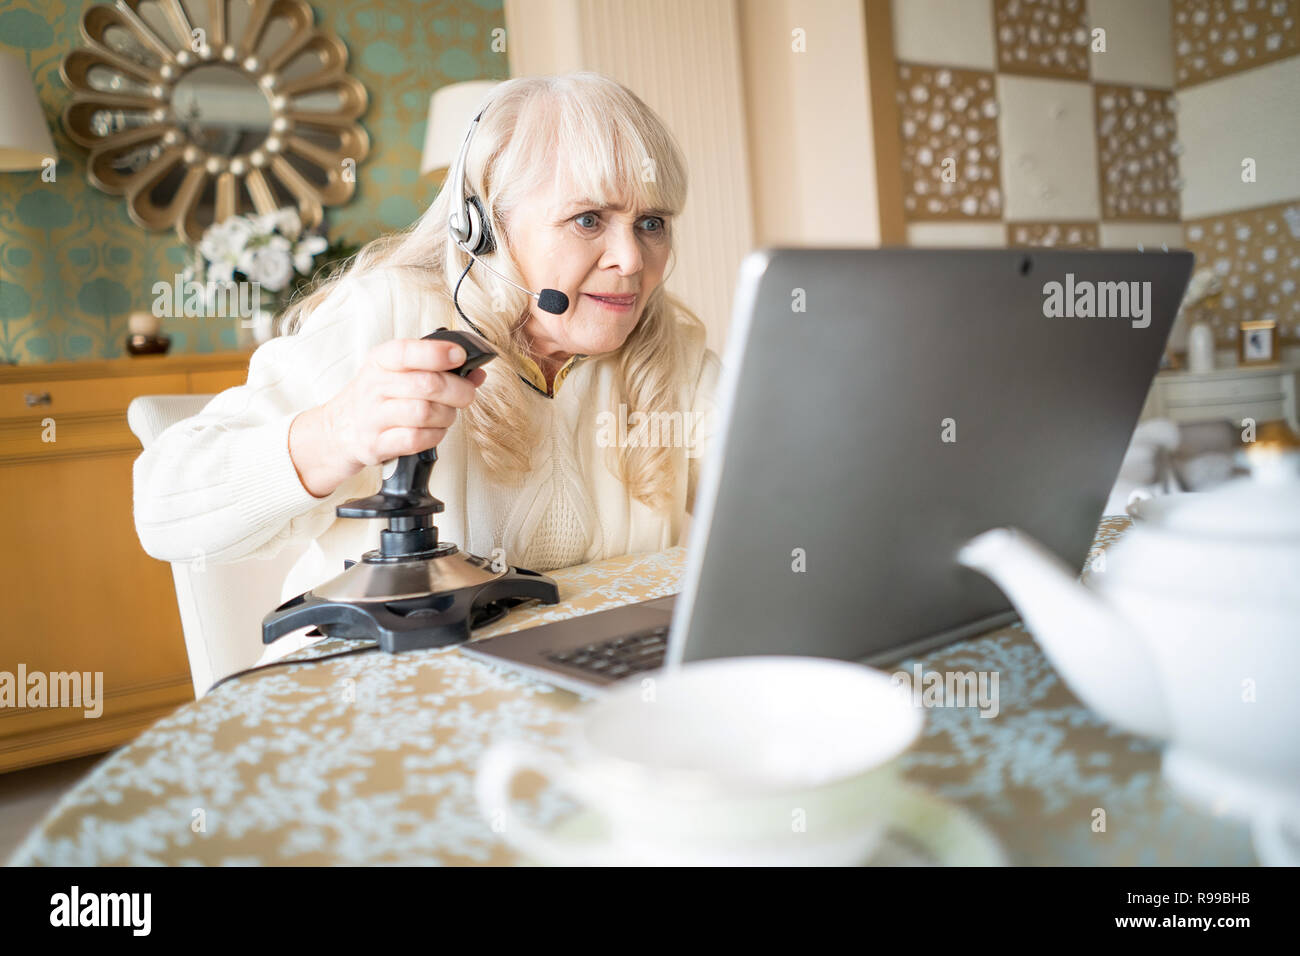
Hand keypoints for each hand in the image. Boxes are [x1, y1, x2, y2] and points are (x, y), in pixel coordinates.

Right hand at [289, 337, 487, 497]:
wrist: (338, 430)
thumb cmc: (378, 397)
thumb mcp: (398, 372)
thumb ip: (436, 368)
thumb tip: (476, 372)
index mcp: (380, 360)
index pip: (407, 351)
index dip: (438, 353)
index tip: (460, 356)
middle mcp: (374, 385)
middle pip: (426, 385)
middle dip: (457, 391)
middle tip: (466, 395)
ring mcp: (372, 417)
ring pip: (425, 413)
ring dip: (447, 415)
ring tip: (447, 414)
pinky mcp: (375, 444)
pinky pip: (416, 440)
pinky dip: (435, 436)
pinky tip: (434, 431)